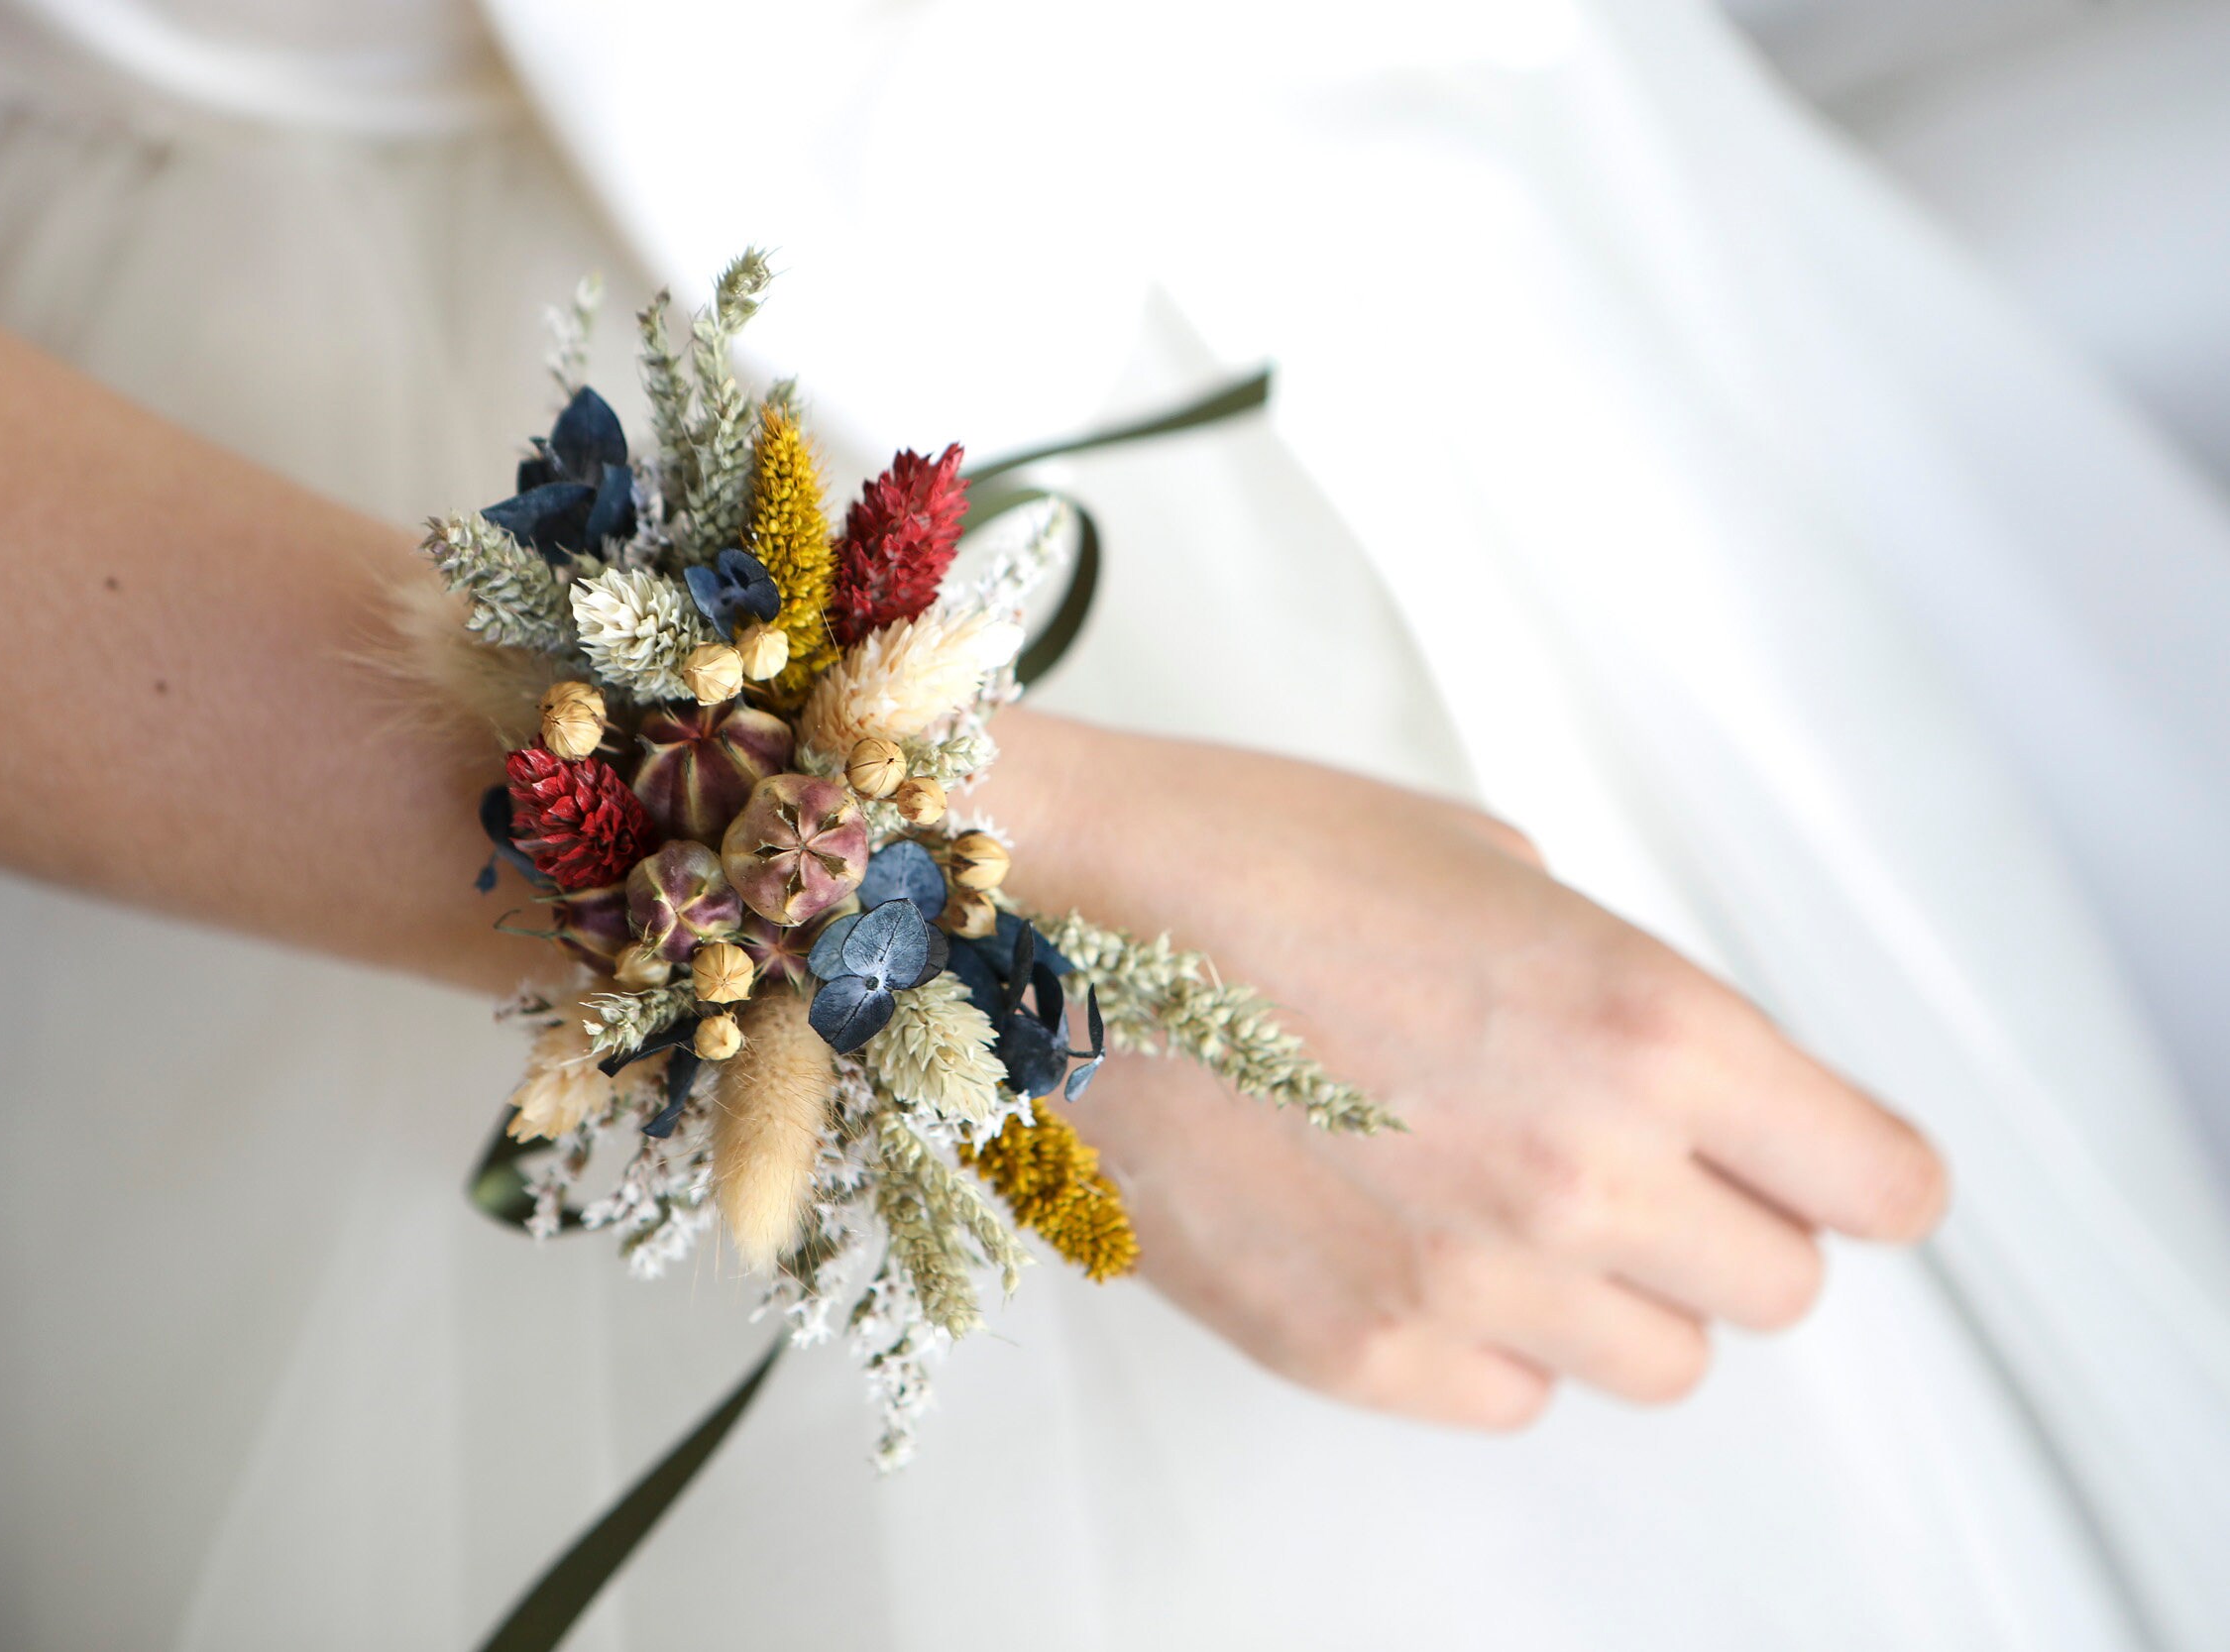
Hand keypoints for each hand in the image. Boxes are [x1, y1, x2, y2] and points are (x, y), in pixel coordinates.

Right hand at [983, 711, 1947, 1426]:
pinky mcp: (1361, 1351)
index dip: (1853, 1168)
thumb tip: (1666, 1073)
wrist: (1051, 916)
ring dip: (1613, 1291)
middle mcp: (1585, 1170)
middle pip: (1778, 1289)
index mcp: (1647, 1021)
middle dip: (1729, 1225)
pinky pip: (1511, 1398)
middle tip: (1638, 1164)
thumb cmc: (1246, 855)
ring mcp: (1471, 1279)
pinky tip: (1410, 1238)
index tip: (1825, 1164)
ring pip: (1657, 1365)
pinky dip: (1490, 1339)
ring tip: (1502, 1198)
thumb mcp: (1488, 865)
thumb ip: (1616, 987)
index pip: (1874, 1183)